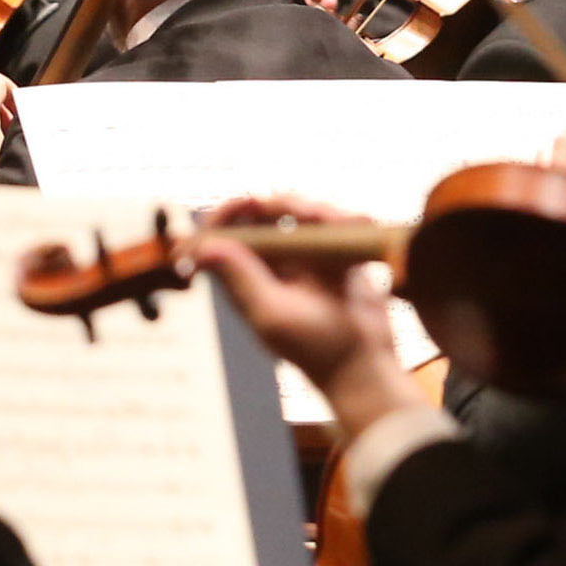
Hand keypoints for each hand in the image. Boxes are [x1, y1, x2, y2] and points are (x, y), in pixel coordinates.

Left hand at [189, 194, 416, 439]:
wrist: (365, 363)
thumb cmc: (315, 347)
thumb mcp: (271, 314)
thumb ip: (240, 277)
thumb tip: (201, 248)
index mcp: (246, 277)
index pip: (223, 234)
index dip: (227, 212)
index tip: (250, 203)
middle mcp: (272, 265)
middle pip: (263, 214)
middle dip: (284, 204)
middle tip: (310, 213)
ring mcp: (305, 259)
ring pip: (302, 214)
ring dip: (320, 211)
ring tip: (343, 222)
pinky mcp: (336, 257)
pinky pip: (334, 225)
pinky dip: (345, 220)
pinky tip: (363, 222)